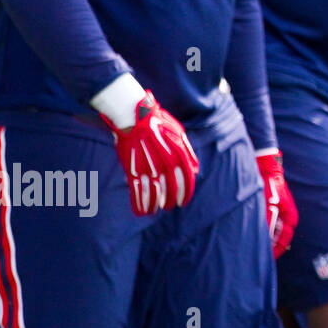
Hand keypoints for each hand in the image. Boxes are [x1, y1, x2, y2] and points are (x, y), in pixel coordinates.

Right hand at [103, 90, 199, 215]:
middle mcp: (165, 163)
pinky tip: (142, 211)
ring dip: (155, 205)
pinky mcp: (132, 169)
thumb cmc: (158, 123)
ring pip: (155, 194)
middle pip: (171, 189)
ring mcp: (148, 167)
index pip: (186, 180)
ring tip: (155, 210)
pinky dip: (140, 204)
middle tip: (170, 207)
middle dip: (171, 201)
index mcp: (178, 153)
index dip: (185, 193)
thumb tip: (195, 169)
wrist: (134, 116)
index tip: (183, 202)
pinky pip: (137, 192)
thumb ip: (187, 152)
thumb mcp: (179, 133)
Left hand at [256, 149, 297, 257]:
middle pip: (278, 239)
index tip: (264, 260)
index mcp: (290, 218)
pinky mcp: (272, 209)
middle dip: (268, 247)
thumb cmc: (268, 187)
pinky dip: (260, 229)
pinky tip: (250, 231)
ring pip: (272, 232)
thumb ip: (266, 224)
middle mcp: (287, 217)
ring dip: (263, 238)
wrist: (266, 168)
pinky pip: (267, 225)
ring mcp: (280, 213)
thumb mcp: (267, 207)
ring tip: (251, 244)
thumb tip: (263, 241)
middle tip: (254, 255)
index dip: (274, 253)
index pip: (284, 242)